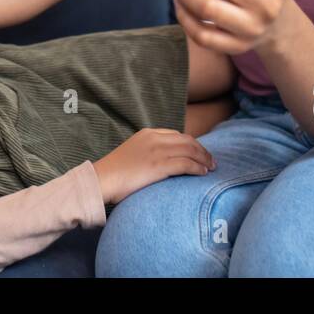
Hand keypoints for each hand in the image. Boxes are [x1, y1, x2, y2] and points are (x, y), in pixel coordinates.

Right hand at [91, 129, 215, 204]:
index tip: (199, 153)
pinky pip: (186, 164)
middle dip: (202, 150)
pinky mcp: (159, 165)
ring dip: (204, 159)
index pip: (177, 135)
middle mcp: (154, 138)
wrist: (102, 179)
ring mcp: (157, 151)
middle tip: (211, 161)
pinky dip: (197, 168)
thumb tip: (162, 162)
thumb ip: (148, 152)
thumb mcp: (133, 153)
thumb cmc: (115, 172)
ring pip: (190, 150)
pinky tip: (202, 173)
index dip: (192, 144)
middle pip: (187, 140)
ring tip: (211, 168)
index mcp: (148, 133)